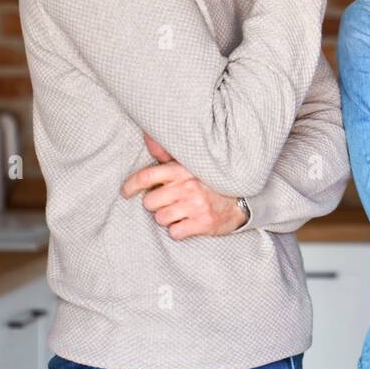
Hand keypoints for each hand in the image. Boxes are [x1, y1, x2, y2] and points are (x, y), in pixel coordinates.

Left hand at [120, 134, 246, 239]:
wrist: (243, 201)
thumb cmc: (210, 182)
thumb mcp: (191, 165)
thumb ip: (167, 155)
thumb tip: (147, 136)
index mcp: (182, 170)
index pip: (147, 176)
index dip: (131, 185)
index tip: (126, 192)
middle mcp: (188, 186)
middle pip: (150, 202)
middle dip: (155, 204)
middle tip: (169, 202)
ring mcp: (195, 205)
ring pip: (160, 218)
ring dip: (168, 218)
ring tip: (181, 211)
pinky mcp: (202, 223)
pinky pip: (175, 232)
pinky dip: (179, 230)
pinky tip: (188, 222)